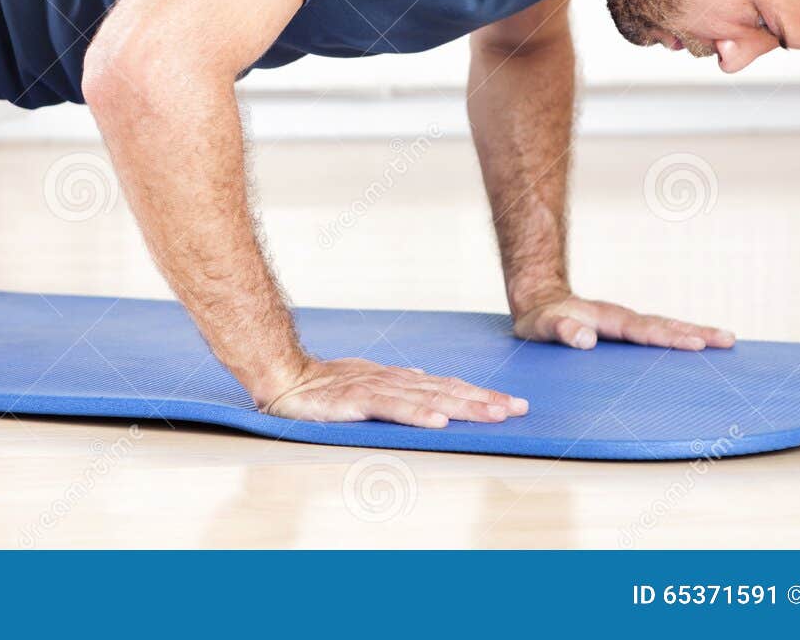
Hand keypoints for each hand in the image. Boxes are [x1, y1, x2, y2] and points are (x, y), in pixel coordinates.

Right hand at [259, 357, 527, 427]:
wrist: (282, 379)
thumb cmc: (323, 385)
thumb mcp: (365, 384)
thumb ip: (395, 385)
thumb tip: (422, 379)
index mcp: (397, 379)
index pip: (445, 386)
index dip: (478, 394)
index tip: (510, 404)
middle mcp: (391, 381)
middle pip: (445, 390)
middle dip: (483, 400)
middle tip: (517, 409)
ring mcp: (375, 388)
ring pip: (426, 397)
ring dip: (461, 406)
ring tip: (491, 415)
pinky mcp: (355, 400)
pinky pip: (391, 408)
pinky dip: (416, 413)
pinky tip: (438, 421)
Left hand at [513, 293, 734, 351]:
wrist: (540, 303)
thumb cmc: (542, 319)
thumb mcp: (543, 327)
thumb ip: (562, 331)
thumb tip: (586, 339)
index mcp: (608, 320)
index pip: (644, 331)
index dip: (669, 337)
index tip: (695, 343)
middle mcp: (623, 319)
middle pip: (665, 325)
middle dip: (697, 332)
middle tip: (728, 340)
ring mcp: (627, 324)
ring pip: (667, 326)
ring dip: (696, 332)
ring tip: (727, 340)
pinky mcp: (627, 331)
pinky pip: (660, 333)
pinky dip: (682, 336)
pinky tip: (700, 344)